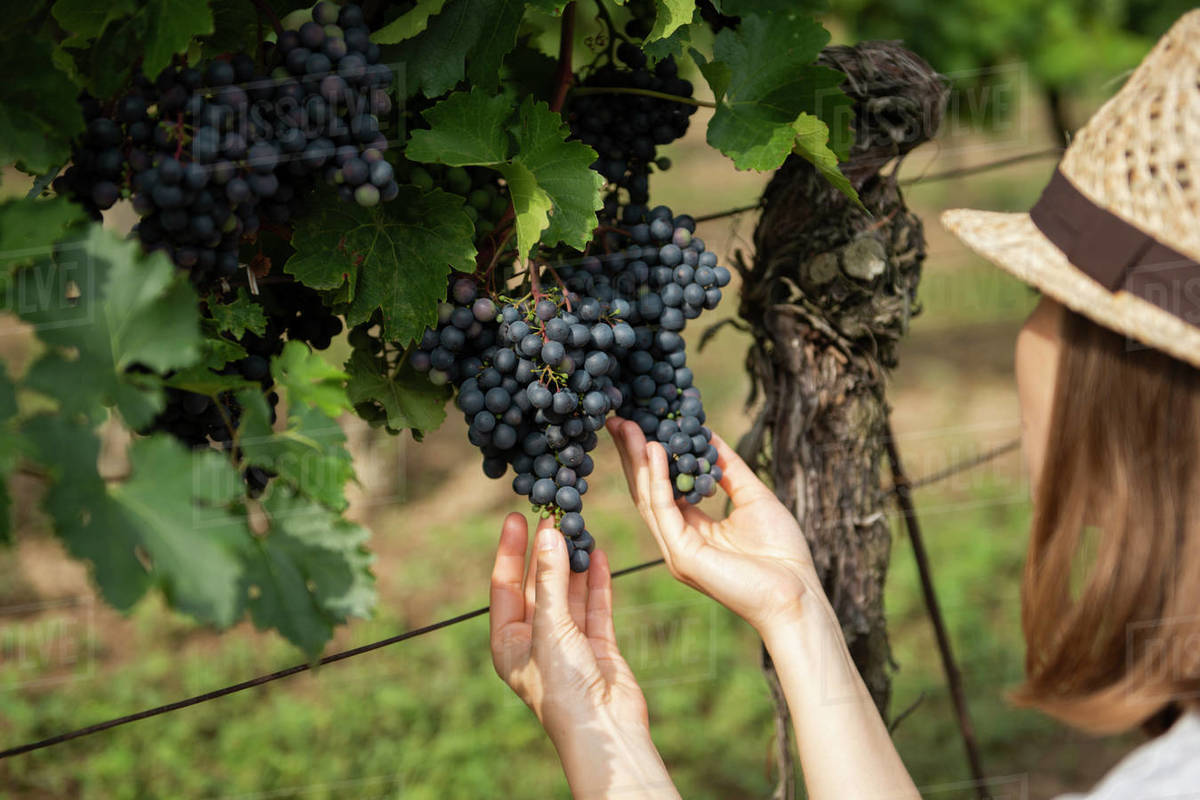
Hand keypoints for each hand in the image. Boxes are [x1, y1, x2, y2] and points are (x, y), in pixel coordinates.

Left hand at [490, 513, 648, 741]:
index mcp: (508, 642)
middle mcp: (535, 640)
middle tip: (551, 515)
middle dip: (546, 553)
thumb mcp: (550, 627)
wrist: (605, 729)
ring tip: (578, 527)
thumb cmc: (563, 687)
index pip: (505, 586)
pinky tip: (597, 553)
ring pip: (569, 592)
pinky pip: (594, 604)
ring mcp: (568, 642)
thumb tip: (547, 534)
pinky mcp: (597, 644)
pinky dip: (596, 580)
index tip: (516, 517)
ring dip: (573, 562)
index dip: (510, 551)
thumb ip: (550, 579)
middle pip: (539, 586)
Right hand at [607, 418, 822, 633]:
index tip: (642, 422)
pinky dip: (657, 478)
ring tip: (630, 425)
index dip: (649, 456)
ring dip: (637, 459)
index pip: (662, 488)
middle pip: (646, 490)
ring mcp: (675, 550)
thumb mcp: (753, 497)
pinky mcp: (681, 556)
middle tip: (619, 418)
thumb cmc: (782, 554)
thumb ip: (729, 468)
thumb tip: (709, 436)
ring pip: (647, 497)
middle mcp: (677, 541)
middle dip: (633, 453)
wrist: (797, 596)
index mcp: (692, 532)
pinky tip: (656, 450)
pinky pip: (663, 509)